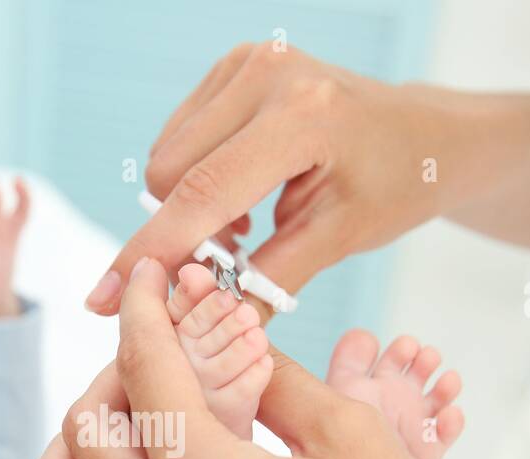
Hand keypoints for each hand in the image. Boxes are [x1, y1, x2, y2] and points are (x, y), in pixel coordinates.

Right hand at [84, 43, 461, 314]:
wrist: (422, 134)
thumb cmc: (393, 186)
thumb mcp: (339, 240)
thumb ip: (267, 282)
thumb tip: (203, 324)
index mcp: (301, 116)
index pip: (202, 192)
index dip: (151, 251)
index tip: (106, 297)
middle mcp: (267, 75)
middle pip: (171, 174)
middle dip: (184, 232)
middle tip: (233, 259)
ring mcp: (246, 63)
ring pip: (167, 158)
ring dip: (191, 206)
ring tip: (248, 225)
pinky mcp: (233, 66)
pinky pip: (180, 138)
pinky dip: (197, 179)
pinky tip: (243, 194)